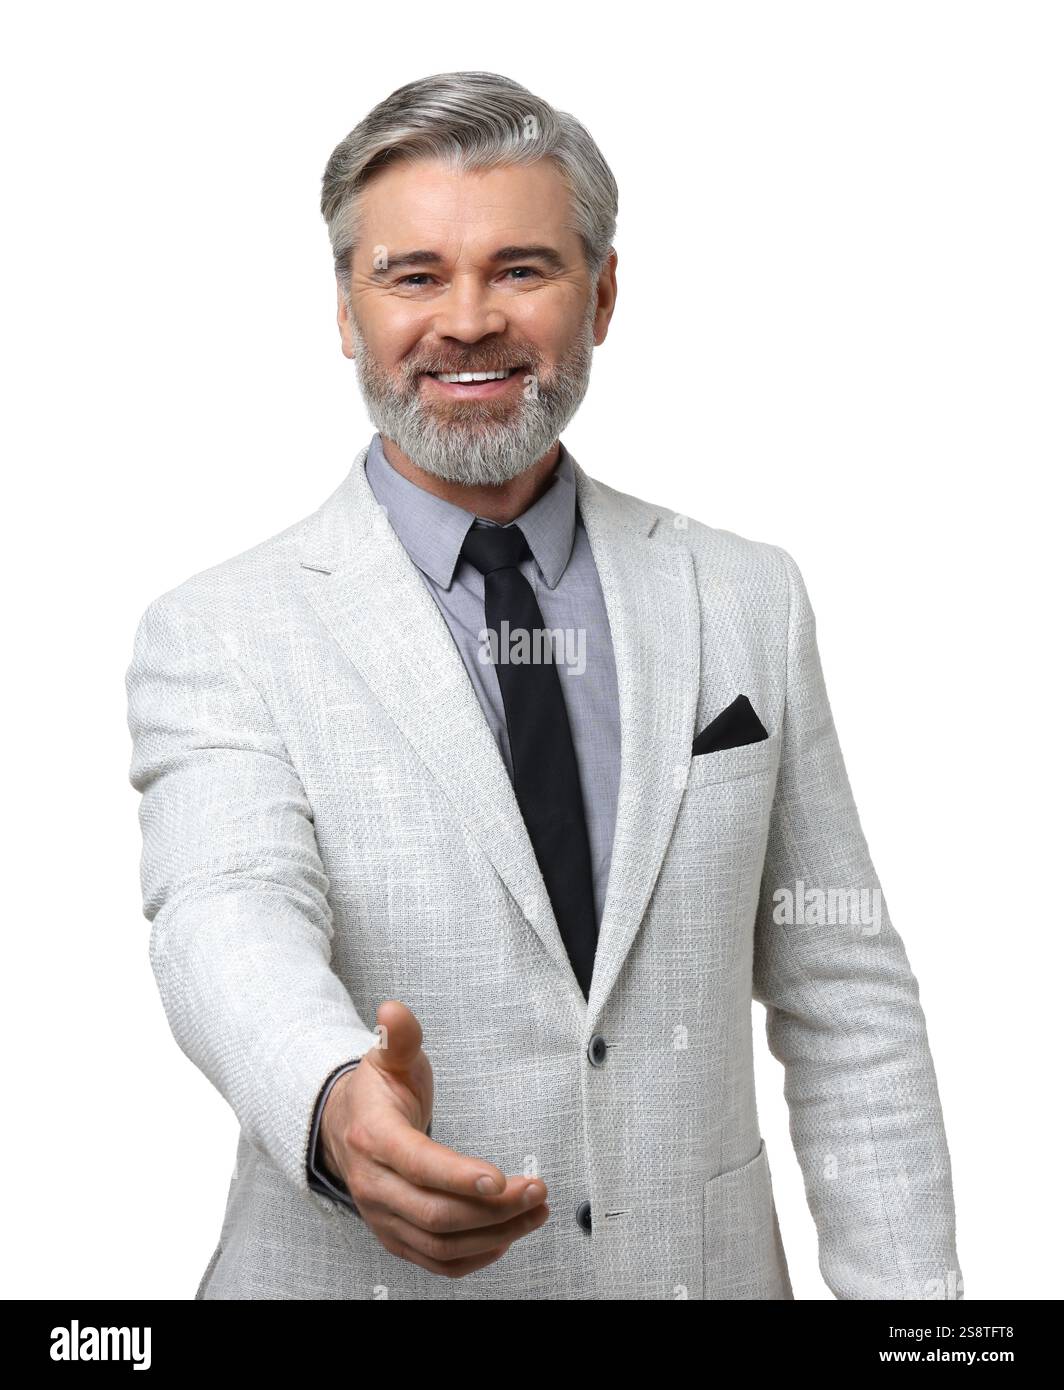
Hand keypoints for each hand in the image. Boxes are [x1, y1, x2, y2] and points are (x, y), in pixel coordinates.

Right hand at [320, 999, 549, 1277]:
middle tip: (537, 1191)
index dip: (459, 1176)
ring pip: (440, 1243)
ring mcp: (382, 1216)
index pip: (417, 1164)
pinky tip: (507, 1239)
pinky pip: (435, 1261)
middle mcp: (373, 1184)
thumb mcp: (389, 1058)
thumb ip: (400, 1037)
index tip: (501, 1179)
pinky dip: (474, 1258)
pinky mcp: (395, 1236)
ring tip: (536, 1212)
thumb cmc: (377, 1092)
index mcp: (373, 1137)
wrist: (344, 1127)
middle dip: (493, 1209)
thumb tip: (394, 1011)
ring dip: (495, 1235)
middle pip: (434, 1213)